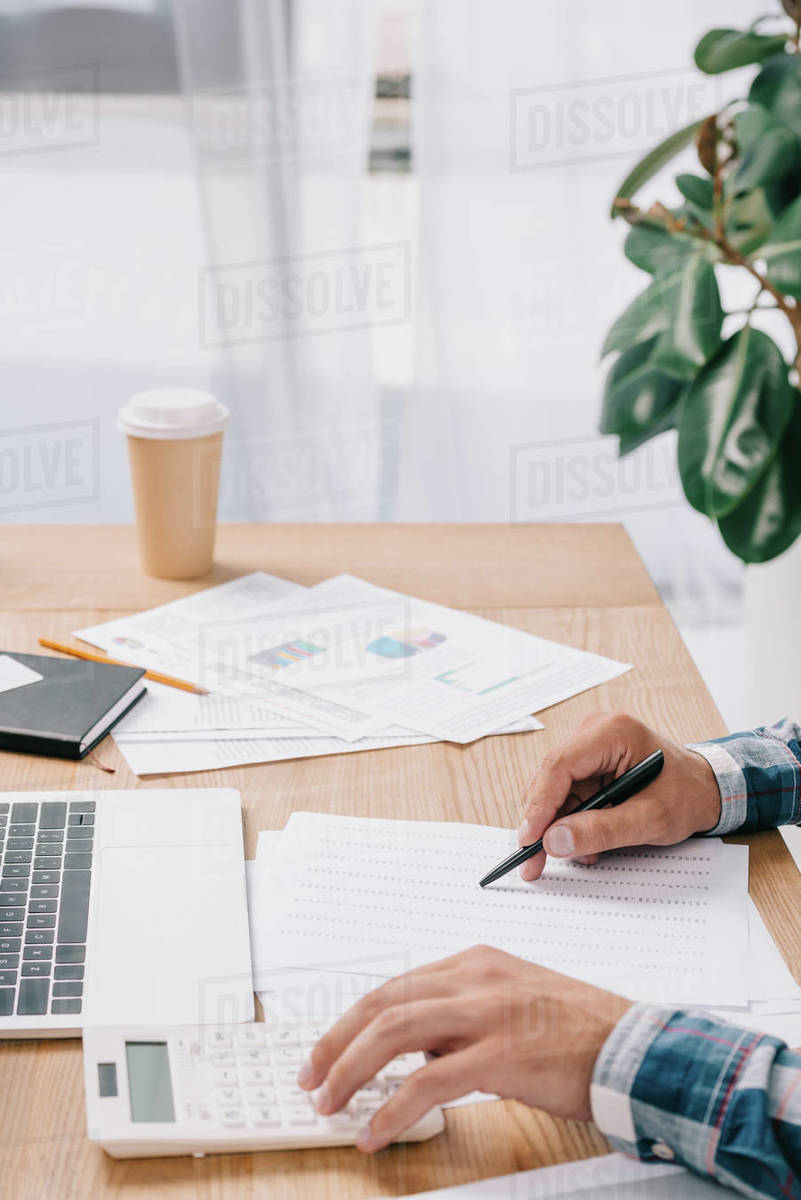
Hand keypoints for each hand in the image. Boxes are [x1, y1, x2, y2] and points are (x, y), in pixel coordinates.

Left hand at [297, 945, 630, 1151]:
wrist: (635, 1047)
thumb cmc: (579, 1030)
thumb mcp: (514, 1002)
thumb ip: (465, 1015)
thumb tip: (419, 1054)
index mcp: (475, 963)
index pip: (395, 987)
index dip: (352, 1020)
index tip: (326, 1049)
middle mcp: (474, 978)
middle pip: (383, 1004)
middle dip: (336, 1043)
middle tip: (310, 1077)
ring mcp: (486, 1013)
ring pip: (393, 1033)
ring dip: (350, 1071)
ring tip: (329, 1103)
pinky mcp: (500, 1054)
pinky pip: (427, 1082)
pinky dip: (390, 1109)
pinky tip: (375, 1131)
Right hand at [517, 711, 721, 880]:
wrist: (706, 789)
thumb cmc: (687, 796)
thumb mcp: (650, 819)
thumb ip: (602, 830)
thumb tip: (554, 841)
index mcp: (612, 733)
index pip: (559, 765)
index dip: (539, 805)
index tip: (529, 839)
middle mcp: (594, 732)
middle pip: (549, 778)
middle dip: (541, 822)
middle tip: (533, 861)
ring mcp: (589, 747)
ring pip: (553, 790)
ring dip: (557, 826)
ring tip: (573, 855)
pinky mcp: (589, 764)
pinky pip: (566, 794)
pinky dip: (570, 822)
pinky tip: (584, 843)